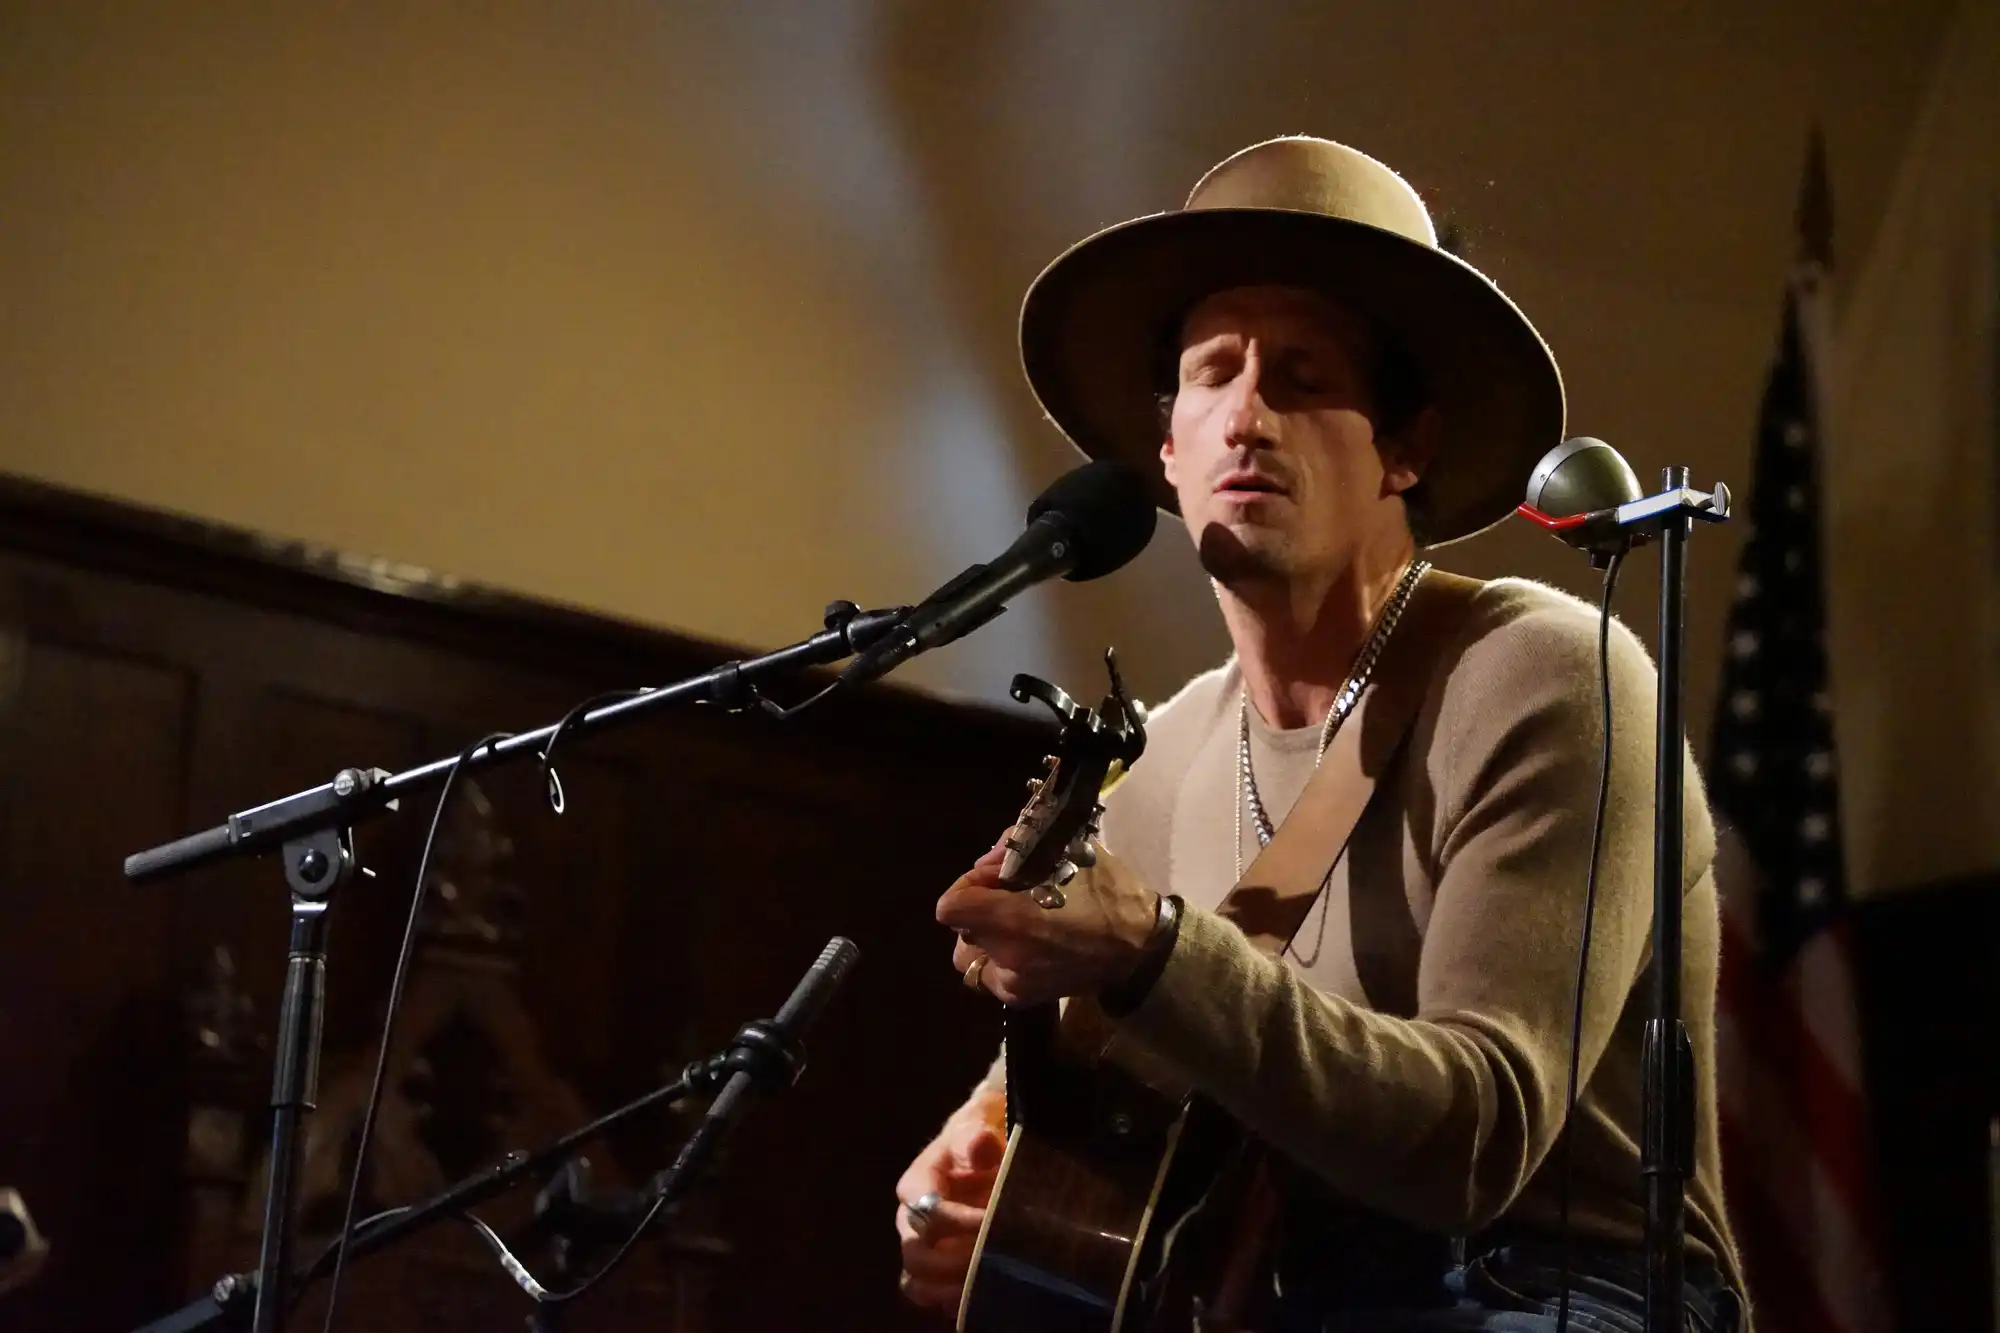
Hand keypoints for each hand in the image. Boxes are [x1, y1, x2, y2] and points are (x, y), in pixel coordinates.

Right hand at [895, 1090, 1006, 1311]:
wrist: (985, 1153)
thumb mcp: (979, 1124)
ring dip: (949, 1288)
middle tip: (993, 1258)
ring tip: (985, 1283)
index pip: (927, 1214)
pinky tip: (983, 1294)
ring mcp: (921, 1249)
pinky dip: (952, 1301)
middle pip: (916, 1256)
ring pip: (917, 1282)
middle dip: (955, 1261)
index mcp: (916, 1186)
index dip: (960, 1222)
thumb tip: (981, 1147)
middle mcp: (911, 1222)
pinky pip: (931, 1296)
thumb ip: (976, 1136)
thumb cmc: (979, 1137)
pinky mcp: (936, 1269)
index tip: (994, 1220)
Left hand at [939, 839, 1158, 1006]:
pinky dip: (1000, 960)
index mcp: (1012, 919)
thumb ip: (1017, 849)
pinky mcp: (1022, 998)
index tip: (994, 878)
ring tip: (1015, 925)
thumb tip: (989, 864)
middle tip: (1008, 898)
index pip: (950, 907)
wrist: (1141, 948)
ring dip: (984, 938)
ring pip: (971, 958)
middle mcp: (1005, 955)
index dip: (966, 886)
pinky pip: (992, 976)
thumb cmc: (1108, 894)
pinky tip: (1029, 947)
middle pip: (960, 931)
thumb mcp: (1068, 851)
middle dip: (978, 910)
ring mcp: (1012, 981)